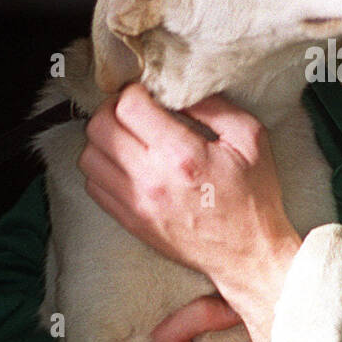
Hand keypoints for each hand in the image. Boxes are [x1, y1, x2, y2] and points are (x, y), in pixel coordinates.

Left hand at [79, 84, 302, 341]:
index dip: (134, 91)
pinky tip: (126, 163)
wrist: (247, 253)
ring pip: (89, 155)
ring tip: (128, 136)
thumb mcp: (250, 139)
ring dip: (105, 138)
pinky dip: (103, 167)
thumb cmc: (253, 196)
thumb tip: (179, 89)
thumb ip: (215, 106)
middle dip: (113, 108)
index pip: (129, 107)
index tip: (147, 93)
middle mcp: (152, 179)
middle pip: (100, 127)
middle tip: (134, 109)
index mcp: (182, 155)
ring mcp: (136, 203)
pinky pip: (93, 184)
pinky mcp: (129, 220)